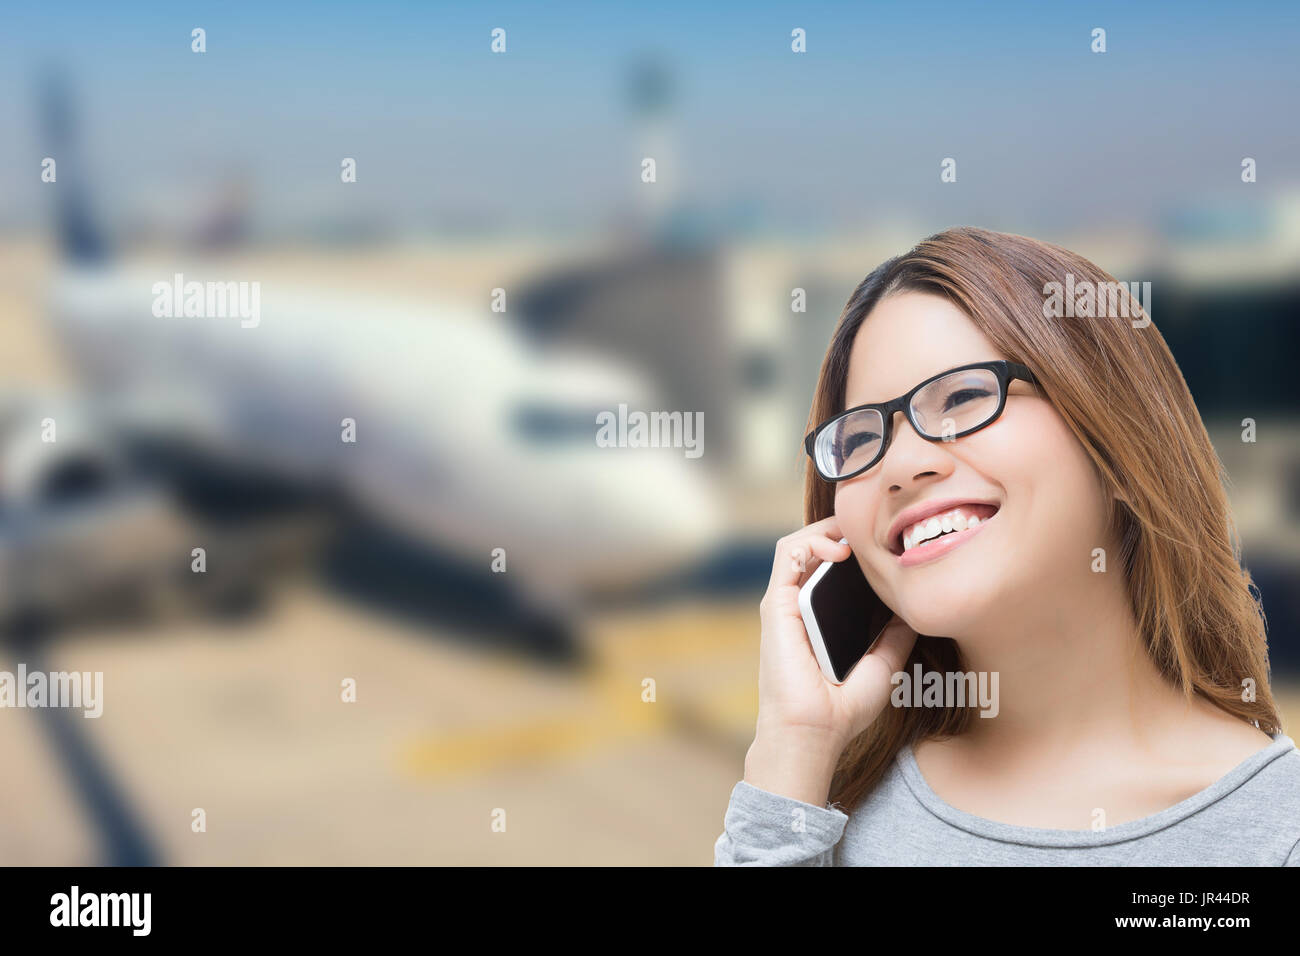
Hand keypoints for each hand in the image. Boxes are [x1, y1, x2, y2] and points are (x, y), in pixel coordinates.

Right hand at [754, 515, 918, 754]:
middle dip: (842, 531)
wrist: (814, 732)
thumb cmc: (842, 708)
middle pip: (814, 550)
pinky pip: (786, 554)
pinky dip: (810, 540)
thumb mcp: (884, 665)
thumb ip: (895, 634)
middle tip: (872, 529)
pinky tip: (840, 549)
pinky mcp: (775, 603)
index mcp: (820, 619)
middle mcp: (799, 606)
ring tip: (853, 537)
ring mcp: (784, 602)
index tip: (885, 544)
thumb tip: (913, 606)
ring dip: (825, 529)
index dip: (854, 549)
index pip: (831, 569)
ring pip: (797, 544)